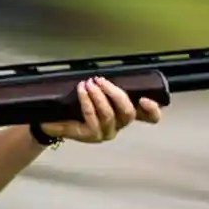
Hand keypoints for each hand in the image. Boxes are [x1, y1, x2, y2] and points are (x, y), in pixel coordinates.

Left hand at [40, 76, 161, 142]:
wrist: (55, 119)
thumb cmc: (79, 104)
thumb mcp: (97, 92)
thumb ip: (108, 85)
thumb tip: (119, 72)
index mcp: (125, 113)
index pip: (149, 117)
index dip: (153, 110)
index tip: (146, 99)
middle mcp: (119, 125)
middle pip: (128, 113)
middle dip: (115, 93)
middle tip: (99, 80)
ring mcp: (105, 132)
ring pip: (108, 115)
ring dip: (98, 96)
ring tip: (87, 84)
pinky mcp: (90, 136)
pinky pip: (91, 118)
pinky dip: (86, 102)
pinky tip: (81, 91)